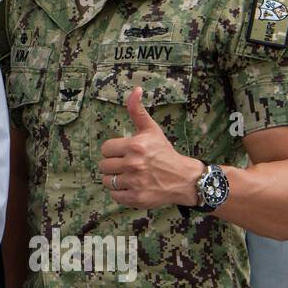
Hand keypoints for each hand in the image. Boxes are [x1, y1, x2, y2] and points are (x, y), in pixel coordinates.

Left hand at [98, 86, 203, 208]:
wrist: (184, 179)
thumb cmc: (164, 153)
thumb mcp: (151, 130)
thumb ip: (137, 111)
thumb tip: (135, 89)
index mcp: (134, 146)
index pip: (105, 149)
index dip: (114, 151)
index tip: (125, 153)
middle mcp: (133, 164)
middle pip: (103, 166)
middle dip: (113, 165)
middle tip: (127, 165)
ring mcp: (135, 182)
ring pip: (107, 181)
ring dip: (115, 179)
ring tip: (129, 176)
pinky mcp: (136, 198)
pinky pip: (114, 195)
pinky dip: (120, 193)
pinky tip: (132, 186)